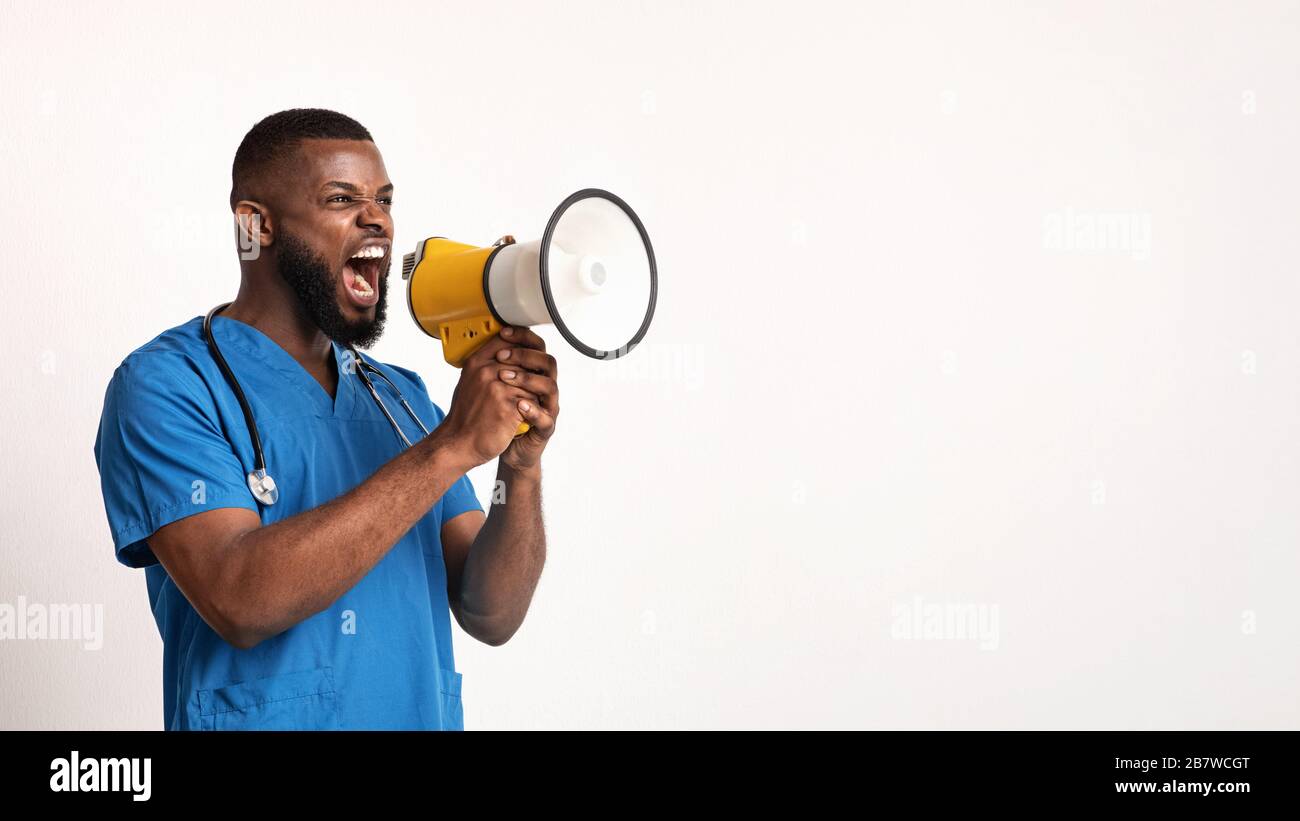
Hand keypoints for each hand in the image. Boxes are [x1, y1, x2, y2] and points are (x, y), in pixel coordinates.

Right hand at [438, 329, 542, 469]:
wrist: (458, 443)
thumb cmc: (465, 416)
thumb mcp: (469, 381)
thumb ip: (486, 365)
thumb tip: (507, 352)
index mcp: (476, 362)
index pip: (505, 340)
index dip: (521, 343)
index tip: (528, 351)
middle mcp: (486, 371)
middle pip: (523, 361)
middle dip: (530, 375)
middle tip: (529, 387)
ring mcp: (497, 388)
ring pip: (531, 381)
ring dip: (532, 394)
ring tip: (525, 404)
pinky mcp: (508, 406)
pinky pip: (532, 401)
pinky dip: (531, 409)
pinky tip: (523, 416)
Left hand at [492, 326, 558, 473]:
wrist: (503, 447)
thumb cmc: (500, 416)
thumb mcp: (494, 386)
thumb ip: (495, 364)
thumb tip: (483, 339)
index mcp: (533, 375)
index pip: (537, 348)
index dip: (523, 337)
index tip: (504, 332)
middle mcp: (544, 389)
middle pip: (547, 362)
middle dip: (525, 355)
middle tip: (502, 356)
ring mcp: (547, 408)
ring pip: (550, 386)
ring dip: (527, 379)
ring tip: (506, 378)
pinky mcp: (545, 428)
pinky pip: (545, 417)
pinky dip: (532, 410)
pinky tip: (519, 405)